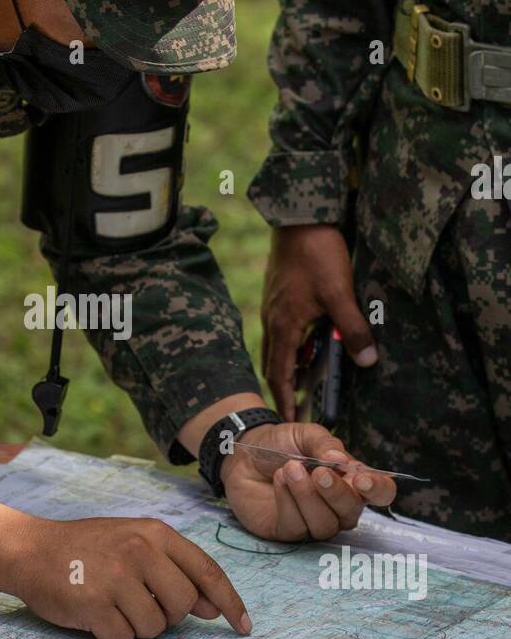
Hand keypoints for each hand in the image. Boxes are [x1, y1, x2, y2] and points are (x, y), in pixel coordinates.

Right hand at [0, 499, 250, 638]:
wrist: (31, 549)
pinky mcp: (93, 604)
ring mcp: (115, 578)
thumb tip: (213, 607)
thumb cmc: (88, 547)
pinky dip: (112, 634)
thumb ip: (175, 568)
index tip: (244, 627)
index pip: (207, 571)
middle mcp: (139, 551)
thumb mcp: (135, 541)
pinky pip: (123, 638)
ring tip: (113, 604)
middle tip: (141, 603)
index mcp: (155, 533)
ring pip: (154, 627)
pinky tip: (95, 613)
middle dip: (169, 615)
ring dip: (138, 626)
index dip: (230, 602)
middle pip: (184, 605)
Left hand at [222, 421, 395, 542]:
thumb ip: (325, 444)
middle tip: (318, 472)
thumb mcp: (305, 434)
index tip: (360, 478)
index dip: (378, 489)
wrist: (242, 453)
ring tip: (289, 469)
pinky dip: (288, 502)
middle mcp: (337, 506)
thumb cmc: (280, 445)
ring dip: (307, 496)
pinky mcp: (287, 532)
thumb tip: (342, 460)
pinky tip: (279, 481)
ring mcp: (313, 522)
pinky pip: (296, 527)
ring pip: (324, 525)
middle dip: (336, 493)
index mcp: (350, 481)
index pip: (380, 493)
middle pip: (352, 513)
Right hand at [261, 225, 377, 420]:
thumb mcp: (340, 293)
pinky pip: (280, 330)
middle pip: (274, 364)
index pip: (279, 374)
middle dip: (284, 387)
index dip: (284, 400)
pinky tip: (309, 340)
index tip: (287, 420)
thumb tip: (366, 360)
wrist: (299, 219)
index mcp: (284, 325)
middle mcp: (272, 320)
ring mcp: (272, 307)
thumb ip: (352, 328)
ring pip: (276, 346)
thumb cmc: (317, 254)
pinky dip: (291, 344)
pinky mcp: (277, 295)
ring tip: (307, 378)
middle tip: (298, 405)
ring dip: (288, 365)